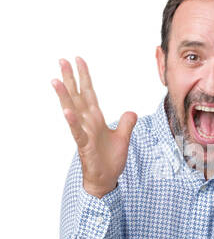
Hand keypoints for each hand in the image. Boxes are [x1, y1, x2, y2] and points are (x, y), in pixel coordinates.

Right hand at [51, 57, 136, 197]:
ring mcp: (84, 132)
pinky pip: (77, 131)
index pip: (89, 93)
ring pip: (72, 111)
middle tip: (62, 59)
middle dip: (70, 78)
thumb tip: (132, 111)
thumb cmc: (110, 159)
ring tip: (56, 80)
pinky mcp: (84, 145)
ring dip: (65, 96)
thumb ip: (126, 123)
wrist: (106, 179)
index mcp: (96, 118)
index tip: (79, 60)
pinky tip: (67, 111)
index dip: (85, 77)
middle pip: (77, 96)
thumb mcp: (123, 138)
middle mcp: (87, 122)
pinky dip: (73, 121)